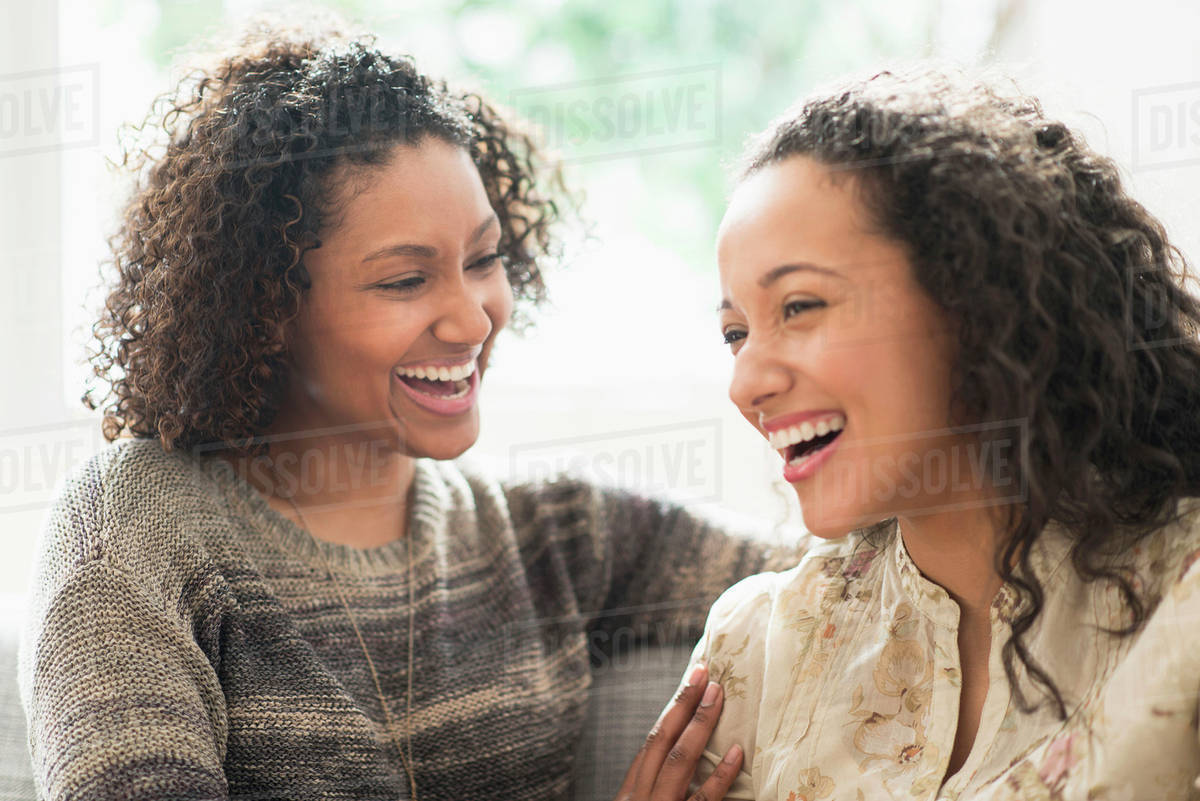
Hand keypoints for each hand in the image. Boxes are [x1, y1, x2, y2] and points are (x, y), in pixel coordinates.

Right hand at [613, 662, 743, 800]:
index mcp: (631, 793)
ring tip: (717, 694)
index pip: (652, 743)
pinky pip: (703, 799)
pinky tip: (736, 753)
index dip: (672, 711)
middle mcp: (641, 796)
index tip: (691, 682)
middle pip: (661, 740)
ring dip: (699, 723)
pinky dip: (720, 775)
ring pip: (679, 760)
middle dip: (682, 703)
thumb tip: (684, 753)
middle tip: (702, 672)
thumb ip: (658, 789)